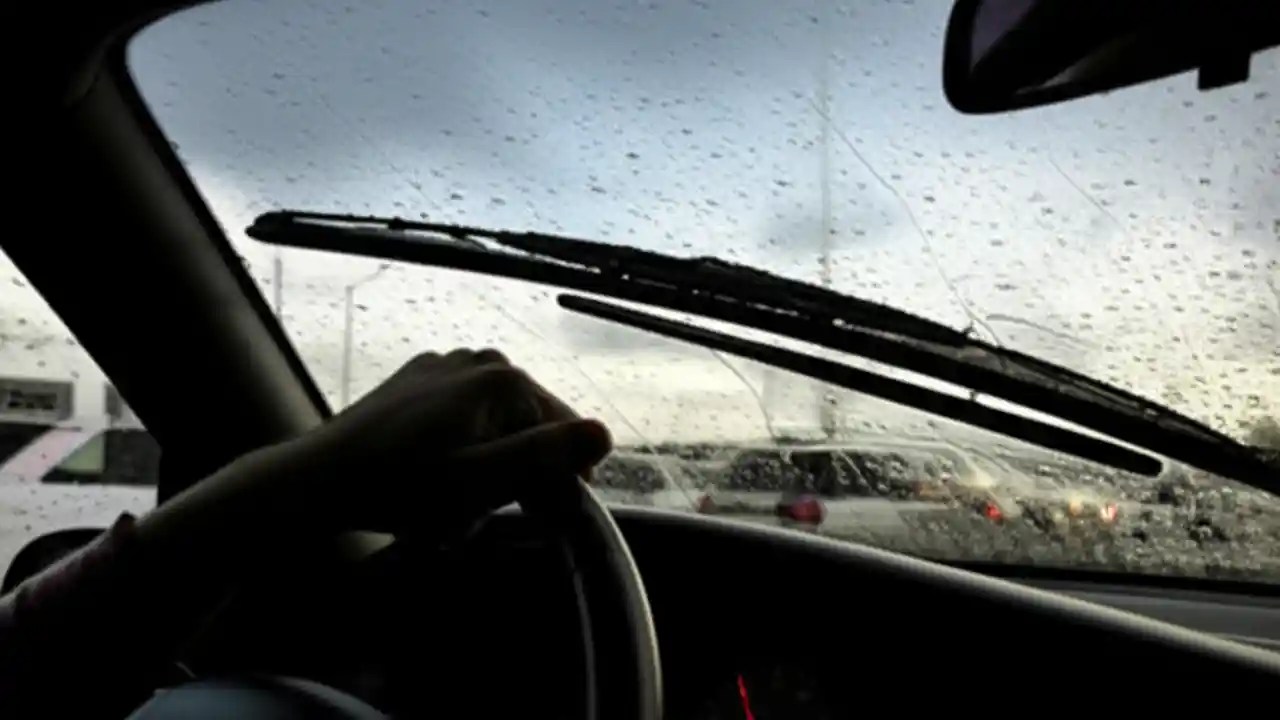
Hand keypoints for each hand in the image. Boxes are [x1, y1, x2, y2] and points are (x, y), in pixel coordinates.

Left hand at [304, 348, 611, 532]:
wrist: (318, 480)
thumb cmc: (401, 487)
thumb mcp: (481, 482)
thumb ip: (546, 457)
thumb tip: (604, 434)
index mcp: (502, 379)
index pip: (564, 433)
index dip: (560, 482)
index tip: (539, 522)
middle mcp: (479, 359)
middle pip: (531, 425)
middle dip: (521, 474)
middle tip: (490, 519)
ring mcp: (445, 366)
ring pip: (497, 423)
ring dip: (491, 466)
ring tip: (459, 507)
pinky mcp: (418, 381)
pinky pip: (464, 417)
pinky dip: (463, 449)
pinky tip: (437, 481)